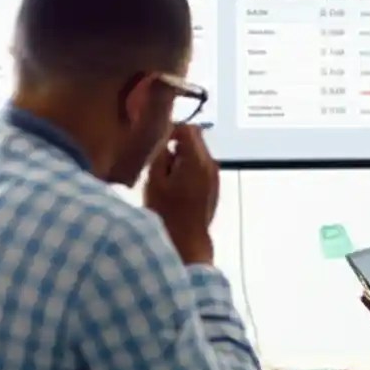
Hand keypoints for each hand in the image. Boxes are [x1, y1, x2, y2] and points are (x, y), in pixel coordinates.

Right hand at [144, 124, 219, 264]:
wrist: (187, 241)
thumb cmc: (166, 212)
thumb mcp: (154, 180)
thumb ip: (160, 154)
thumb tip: (164, 140)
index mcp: (197, 160)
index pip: (187, 129)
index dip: (171, 130)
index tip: (157, 142)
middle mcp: (210, 164)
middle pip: (195, 139)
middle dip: (176, 144)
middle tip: (159, 161)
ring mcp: (214, 176)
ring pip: (198, 153)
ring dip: (182, 157)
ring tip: (166, 176)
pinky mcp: (213, 186)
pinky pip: (201, 167)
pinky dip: (188, 168)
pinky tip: (176, 186)